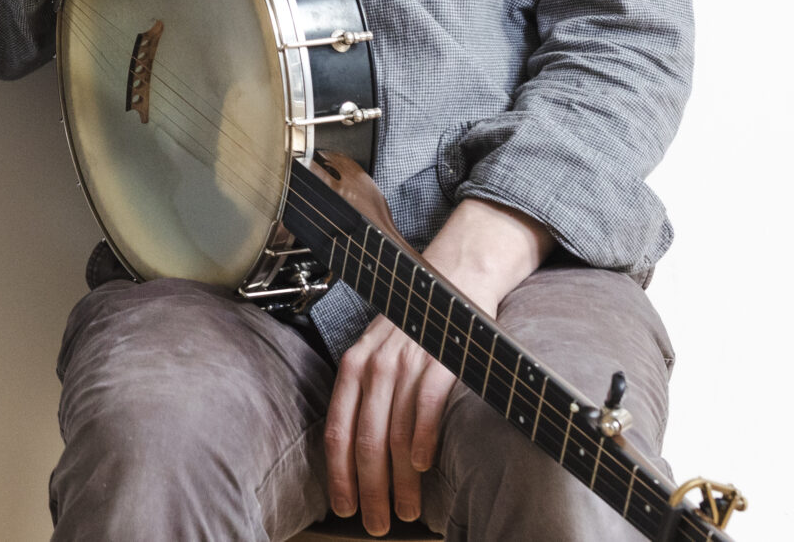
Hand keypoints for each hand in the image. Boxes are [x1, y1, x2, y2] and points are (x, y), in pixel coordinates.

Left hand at [320, 199, 552, 533]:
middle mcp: (375, 364)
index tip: (344, 507)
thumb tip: (359, 449)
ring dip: (400, 479)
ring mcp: (407, 361)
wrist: (455, 276)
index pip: (338, 431)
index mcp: (354, 366)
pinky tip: (422, 464)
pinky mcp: (439, 359)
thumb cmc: (416, 324)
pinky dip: (423, 437)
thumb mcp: (378, 353)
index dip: (339, 474)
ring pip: (394, 432)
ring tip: (407, 509)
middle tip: (378, 521)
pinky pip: (426, 405)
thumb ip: (368, 392)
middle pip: (365, 441)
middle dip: (370, 490)